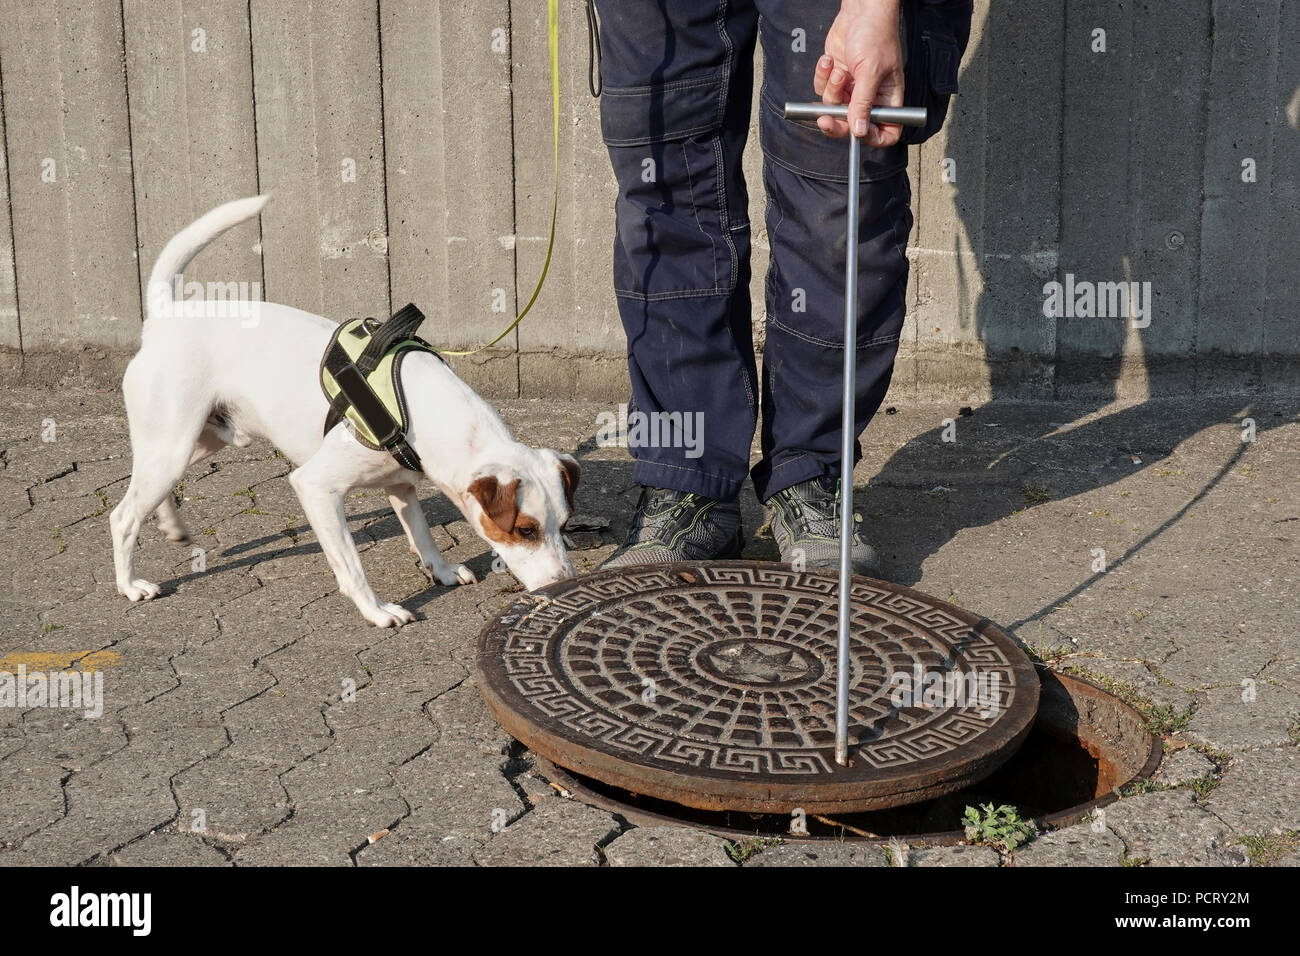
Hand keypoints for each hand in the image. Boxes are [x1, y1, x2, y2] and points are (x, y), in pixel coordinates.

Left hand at [813, 0, 903, 145]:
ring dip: (831, 89)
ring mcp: (852, 88)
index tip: (855, 133)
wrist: (860, 10)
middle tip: (824, 120)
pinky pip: (823, 89)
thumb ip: (863, 103)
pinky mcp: (837, 78)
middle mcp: (871, 97)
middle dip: (836, 122)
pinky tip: (829, 60)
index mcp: (888, 99)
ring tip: (838, 69)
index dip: (872, 138)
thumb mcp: (871, 71)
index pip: (885, 131)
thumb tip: (859, 131)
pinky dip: (822, 76)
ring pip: (834, 107)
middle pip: (853, 125)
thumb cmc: (876, 35)